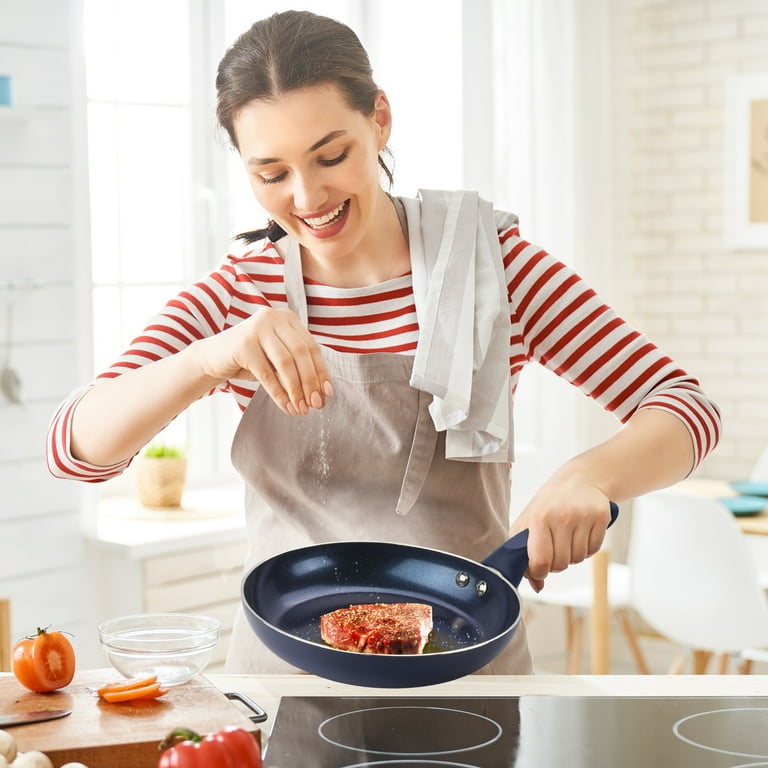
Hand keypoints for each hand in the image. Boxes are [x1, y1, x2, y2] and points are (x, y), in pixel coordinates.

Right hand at [195, 307, 331, 414]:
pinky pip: (267, 374)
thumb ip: (298, 367)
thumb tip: (323, 393)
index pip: (312, 347)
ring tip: (300, 409)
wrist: (213, 358)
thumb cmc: (250, 360)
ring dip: (296, 390)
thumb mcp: (277, 359)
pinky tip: (286, 406)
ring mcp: (257, 328)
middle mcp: (273, 318)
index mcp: (287, 318)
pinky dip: (279, 393)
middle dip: (310, 383)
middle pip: (301, 354)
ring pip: (286, 364)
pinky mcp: (243, 344)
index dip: (321, 372)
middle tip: (315, 405)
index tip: (327, 394)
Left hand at [509, 483, 612, 592]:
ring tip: (566, 537)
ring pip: (577, 559)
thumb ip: (523, 554)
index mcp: (539, 518)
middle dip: (555, 563)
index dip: (538, 572)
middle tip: (553, 547)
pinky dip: (586, 549)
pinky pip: (593, 551)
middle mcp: (562, 517)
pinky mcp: (601, 517)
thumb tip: (537, 586)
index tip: (539, 569)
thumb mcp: (528, 522)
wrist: (578, 480)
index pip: (541, 561)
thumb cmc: (548, 505)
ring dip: (571, 555)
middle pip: (560, 564)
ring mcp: (583, 516)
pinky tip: (580, 533)